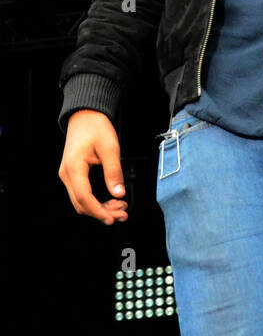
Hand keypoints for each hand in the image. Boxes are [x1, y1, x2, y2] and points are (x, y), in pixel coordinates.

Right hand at [58, 109, 127, 223]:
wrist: (85, 116)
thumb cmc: (95, 127)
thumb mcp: (110, 147)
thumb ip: (114, 171)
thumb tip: (119, 193)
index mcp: (74, 167)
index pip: (84, 197)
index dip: (98, 211)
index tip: (111, 218)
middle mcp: (67, 174)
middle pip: (81, 203)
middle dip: (102, 212)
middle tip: (122, 215)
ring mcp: (68, 175)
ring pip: (81, 201)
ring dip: (100, 208)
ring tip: (120, 209)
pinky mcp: (73, 175)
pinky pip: (82, 194)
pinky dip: (96, 201)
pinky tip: (111, 201)